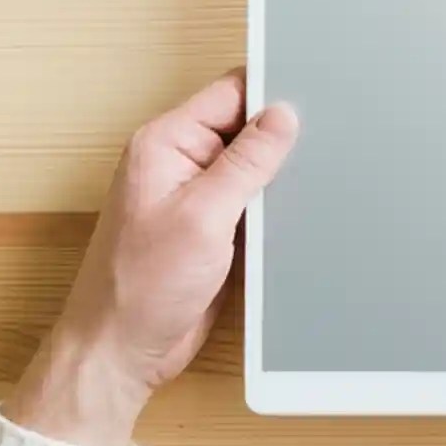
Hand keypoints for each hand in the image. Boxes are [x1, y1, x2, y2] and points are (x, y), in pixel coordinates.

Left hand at [2, 68, 297, 445]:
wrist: (122, 351)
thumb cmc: (141, 287)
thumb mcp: (203, 216)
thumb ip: (246, 162)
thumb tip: (282, 115)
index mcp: (165, 144)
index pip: (229, 94)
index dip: (271, 94)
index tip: (314, 100)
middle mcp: (178, 163)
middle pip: (244, 127)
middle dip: (280, 138)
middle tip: (322, 147)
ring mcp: (195, 196)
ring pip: (252, 166)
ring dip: (278, 177)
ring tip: (310, 184)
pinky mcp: (210, 228)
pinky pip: (251, 201)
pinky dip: (272, 207)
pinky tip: (295, 214)